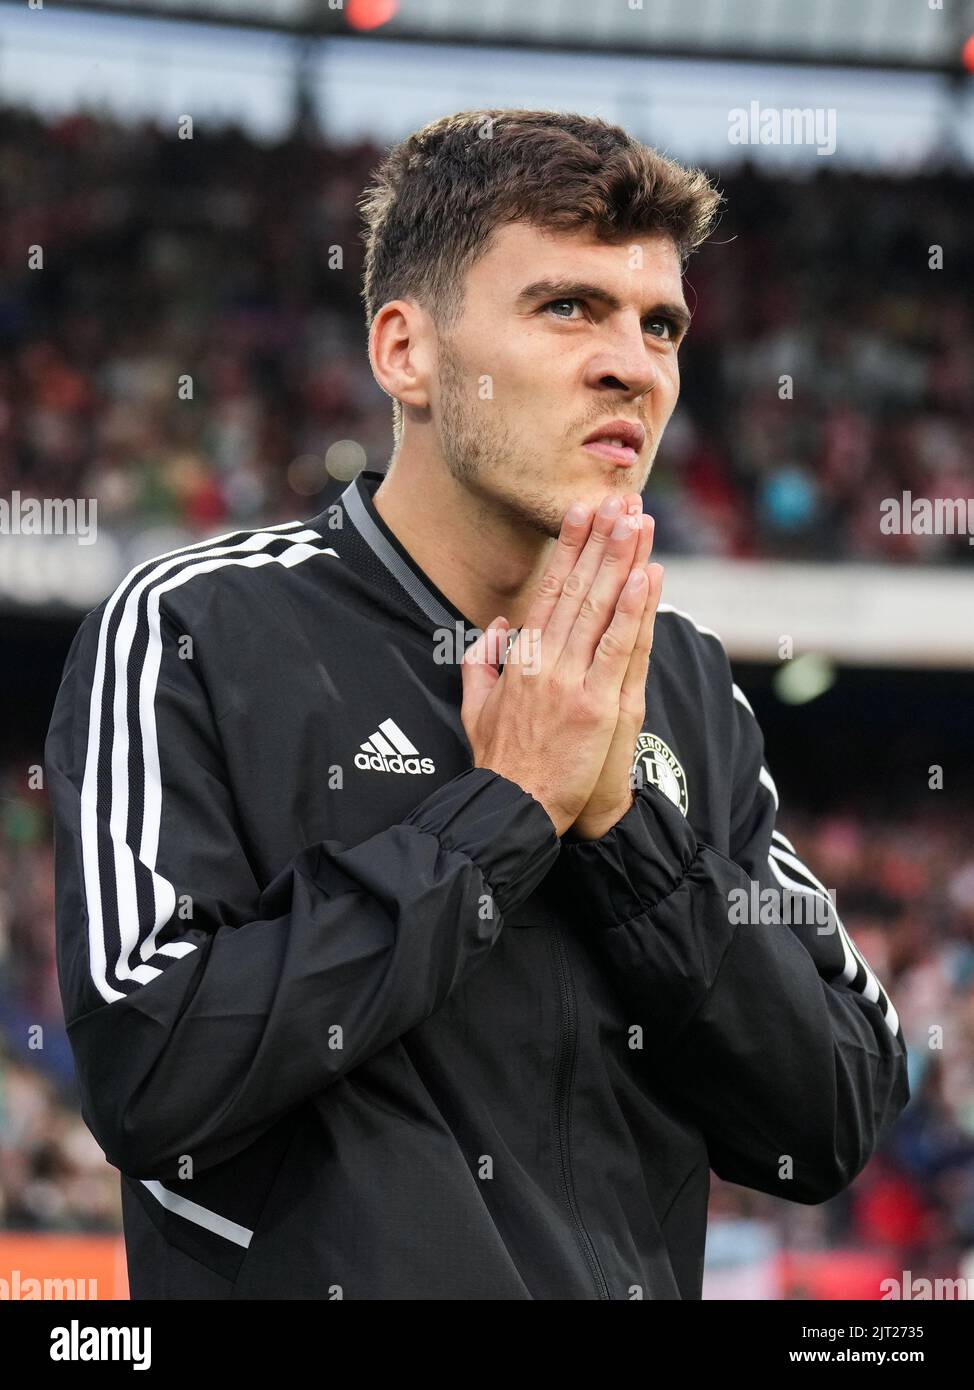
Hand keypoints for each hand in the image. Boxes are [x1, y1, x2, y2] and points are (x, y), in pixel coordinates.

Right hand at [460, 494, 652, 837]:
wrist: (512, 807)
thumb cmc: (500, 763)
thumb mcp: (476, 707)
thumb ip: (482, 663)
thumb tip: (497, 628)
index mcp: (521, 658)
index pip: (550, 591)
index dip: (570, 549)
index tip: (583, 513)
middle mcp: (546, 661)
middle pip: (579, 588)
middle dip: (601, 541)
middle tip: (620, 500)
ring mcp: (573, 681)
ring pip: (601, 609)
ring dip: (622, 561)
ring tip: (638, 522)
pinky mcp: (598, 705)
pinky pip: (619, 648)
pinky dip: (634, 611)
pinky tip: (646, 577)